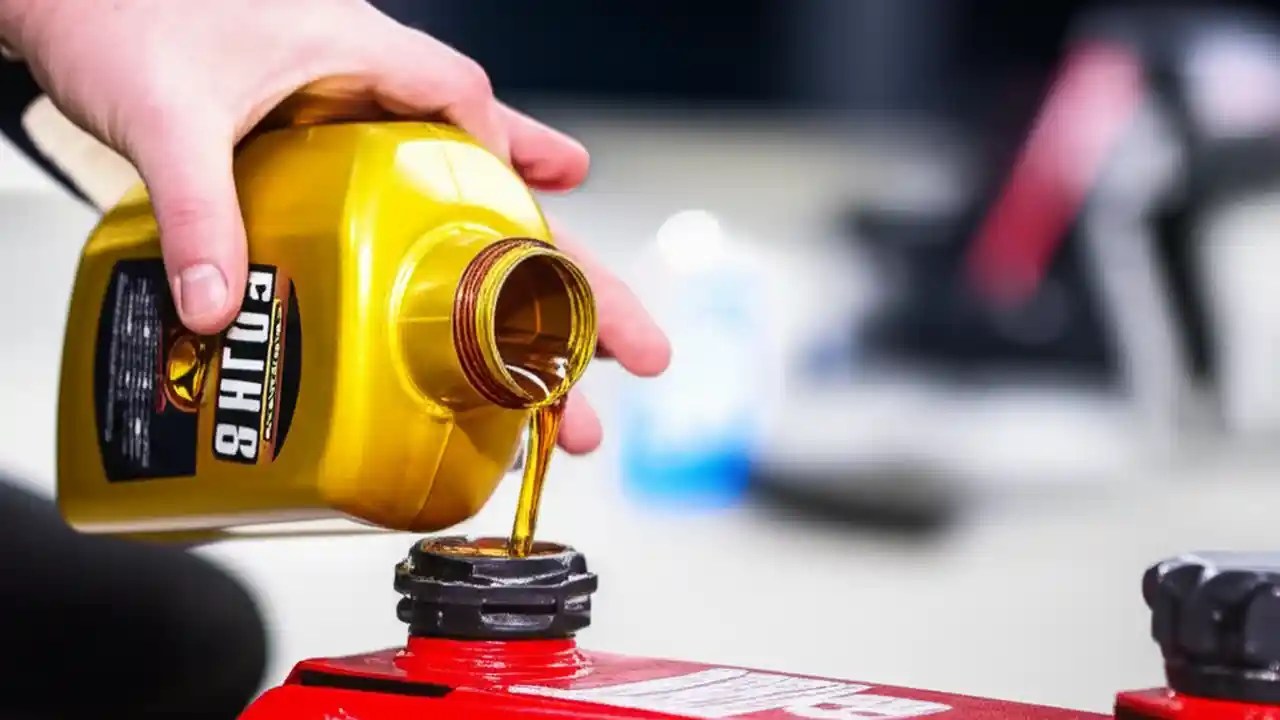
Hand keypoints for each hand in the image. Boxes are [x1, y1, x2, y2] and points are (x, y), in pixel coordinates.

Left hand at [0, 0, 668, 452]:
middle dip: (550, 248)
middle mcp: (363, 78)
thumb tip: (218, 306)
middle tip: (610, 324)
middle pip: (485, 167)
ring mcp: (339, 107)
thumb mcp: (168, 114)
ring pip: (451, 181)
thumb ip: (197, 208)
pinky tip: (437, 282)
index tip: (552, 218)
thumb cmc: (118, 5)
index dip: (517, 165)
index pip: (464, 104)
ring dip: (506, 252)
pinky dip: (427, 232)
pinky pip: (389, 184)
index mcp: (356, 49)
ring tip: (564, 321)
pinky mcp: (304, 132)